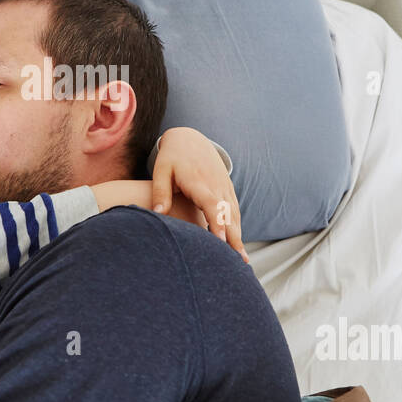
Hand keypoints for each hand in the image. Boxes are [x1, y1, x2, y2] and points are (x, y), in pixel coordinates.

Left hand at [150, 127, 246, 262]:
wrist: (191, 139)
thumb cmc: (172, 157)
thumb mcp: (162, 170)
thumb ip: (160, 192)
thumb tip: (158, 213)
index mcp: (199, 181)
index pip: (212, 205)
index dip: (217, 223)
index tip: (220, 242)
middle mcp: (216, 186)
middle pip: (228, 215)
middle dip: (234, 238)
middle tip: (240, 262)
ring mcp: (224, 188)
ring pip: (234, 215)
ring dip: (239, 237)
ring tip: (242, 261)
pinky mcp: (227, 190)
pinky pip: (234, 211)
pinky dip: (237, 227)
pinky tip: (236, 245)